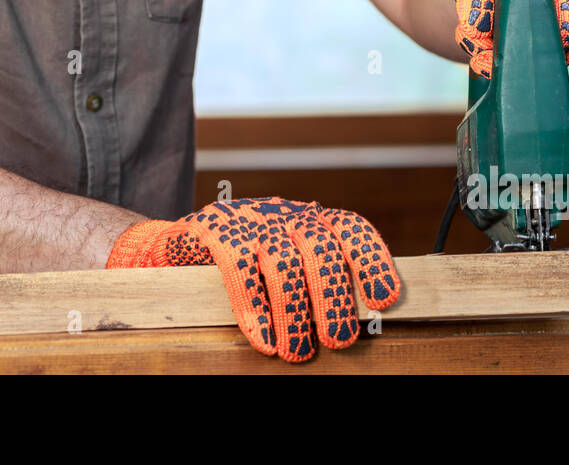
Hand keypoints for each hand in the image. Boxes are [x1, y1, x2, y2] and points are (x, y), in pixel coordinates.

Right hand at [106, 196, 401, 362]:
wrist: (183, 242)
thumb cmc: (250, 260)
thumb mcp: (289, 259)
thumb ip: (318, 279)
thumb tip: (359, 322)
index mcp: (312, 221)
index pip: (351, 231)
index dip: (372, 262)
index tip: (385, 301)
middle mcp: (286, 215)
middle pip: (320, 251)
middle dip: (333, 299)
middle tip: (339, 340)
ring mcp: (251, 221)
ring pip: (283, 265)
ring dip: (294, 313)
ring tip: (297, 352)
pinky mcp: (217, 233)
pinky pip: (240, 271)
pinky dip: (254, 309)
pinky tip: (263, 339)